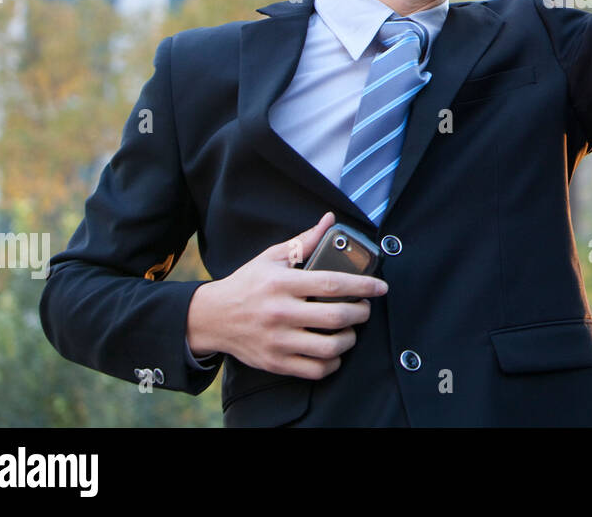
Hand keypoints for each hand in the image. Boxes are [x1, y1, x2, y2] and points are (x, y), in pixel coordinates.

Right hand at [185, 211, 387, 379]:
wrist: (211, 317)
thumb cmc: (247, 284)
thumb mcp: (272, 257)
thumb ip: (304, 241)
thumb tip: (329, 221)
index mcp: (282, 284)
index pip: (331, 284)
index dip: (363, 285)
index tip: (380, 287)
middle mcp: (281, 313)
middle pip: (336, 317)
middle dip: (361, 313)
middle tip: (365, 309)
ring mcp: (278, 341)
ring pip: (329, 348)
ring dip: (350, 339)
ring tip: (350, 330)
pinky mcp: (275, 362)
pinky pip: (315, 370)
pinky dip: (333, 362)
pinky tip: (334, 350)